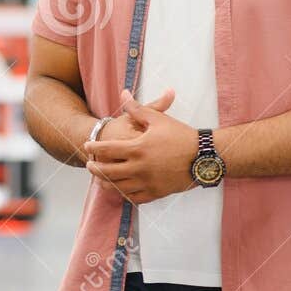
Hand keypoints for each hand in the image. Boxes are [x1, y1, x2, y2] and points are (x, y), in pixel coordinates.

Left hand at [82, 89, 198, 203]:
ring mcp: (147, 183)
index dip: (93, 148)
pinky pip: (133, 197)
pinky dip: (123, 194)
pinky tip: (119, 189)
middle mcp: (139, 168)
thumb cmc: (181, 135)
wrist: (203, 157)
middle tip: (89, 165)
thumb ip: (137, 108)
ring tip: (100, 179)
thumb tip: (123, 93)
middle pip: (107, 172)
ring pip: (117, 188)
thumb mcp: (158, 119)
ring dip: (105, 183)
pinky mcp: (156, 193)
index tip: (87, 146)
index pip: (106, 150)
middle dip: (94, 169)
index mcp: (138, 149)